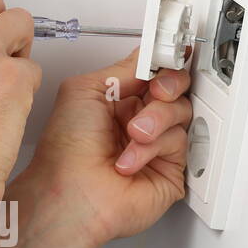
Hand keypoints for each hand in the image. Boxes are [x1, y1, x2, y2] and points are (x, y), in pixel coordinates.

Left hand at [25, 46, 192, 245]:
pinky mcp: (170, 169)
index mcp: (118, 101)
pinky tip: (130, 159)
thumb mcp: (85, 90)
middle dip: (168, 84)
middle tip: (155, 92)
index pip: (154, 73)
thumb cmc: (66, 151)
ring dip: (156, 118)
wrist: (71, 192)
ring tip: (133, 134)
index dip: (164, 63)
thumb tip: (149, 56)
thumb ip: (122, 68)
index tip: (168, 55)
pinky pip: (180, 141)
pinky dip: (154, 146)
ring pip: (181, 111)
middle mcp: (138, 121)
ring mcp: (155, 145)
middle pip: (176, 88)